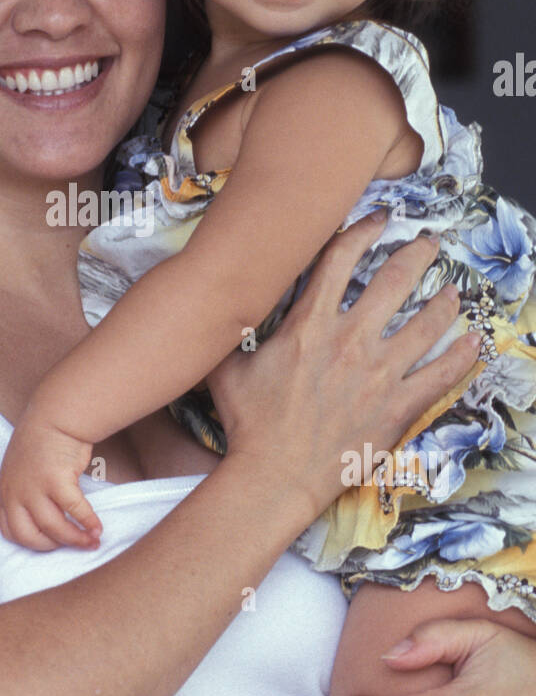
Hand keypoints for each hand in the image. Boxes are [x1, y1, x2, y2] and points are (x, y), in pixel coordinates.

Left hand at [0, 411, 101, 551]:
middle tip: (71, 546)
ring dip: (75, 539)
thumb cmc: (42, 438)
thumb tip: (46, 512)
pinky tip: (98, 528)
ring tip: (92, 542)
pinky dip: (88, 523)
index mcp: (6, 490)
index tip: (50, 542)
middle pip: (29, 536)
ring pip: (53, 527)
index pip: (9, 529)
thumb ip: (25, 490)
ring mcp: (34, 488)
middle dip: (52, 546)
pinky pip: (74, 510)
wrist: (55, 416)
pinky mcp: (56, 481)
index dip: (31, 542)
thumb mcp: (21, 467)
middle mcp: (15, 492)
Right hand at [206, 212, 481, 521]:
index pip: (341, 258)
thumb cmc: (248, 423)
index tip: (380, 220)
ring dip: (444, 302)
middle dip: (417, 255)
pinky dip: (461, 357)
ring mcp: (378, 374)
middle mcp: (350, 340)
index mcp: (310, 324)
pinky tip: (472, 343)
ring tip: (453, 291)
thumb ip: (234, 333)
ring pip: (426, 323)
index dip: (363, 230)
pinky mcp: (397, 407)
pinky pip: (440, 375)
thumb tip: (222, 309)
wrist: (275, 475)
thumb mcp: (226, 366)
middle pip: (395, 280)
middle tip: (429, 244)